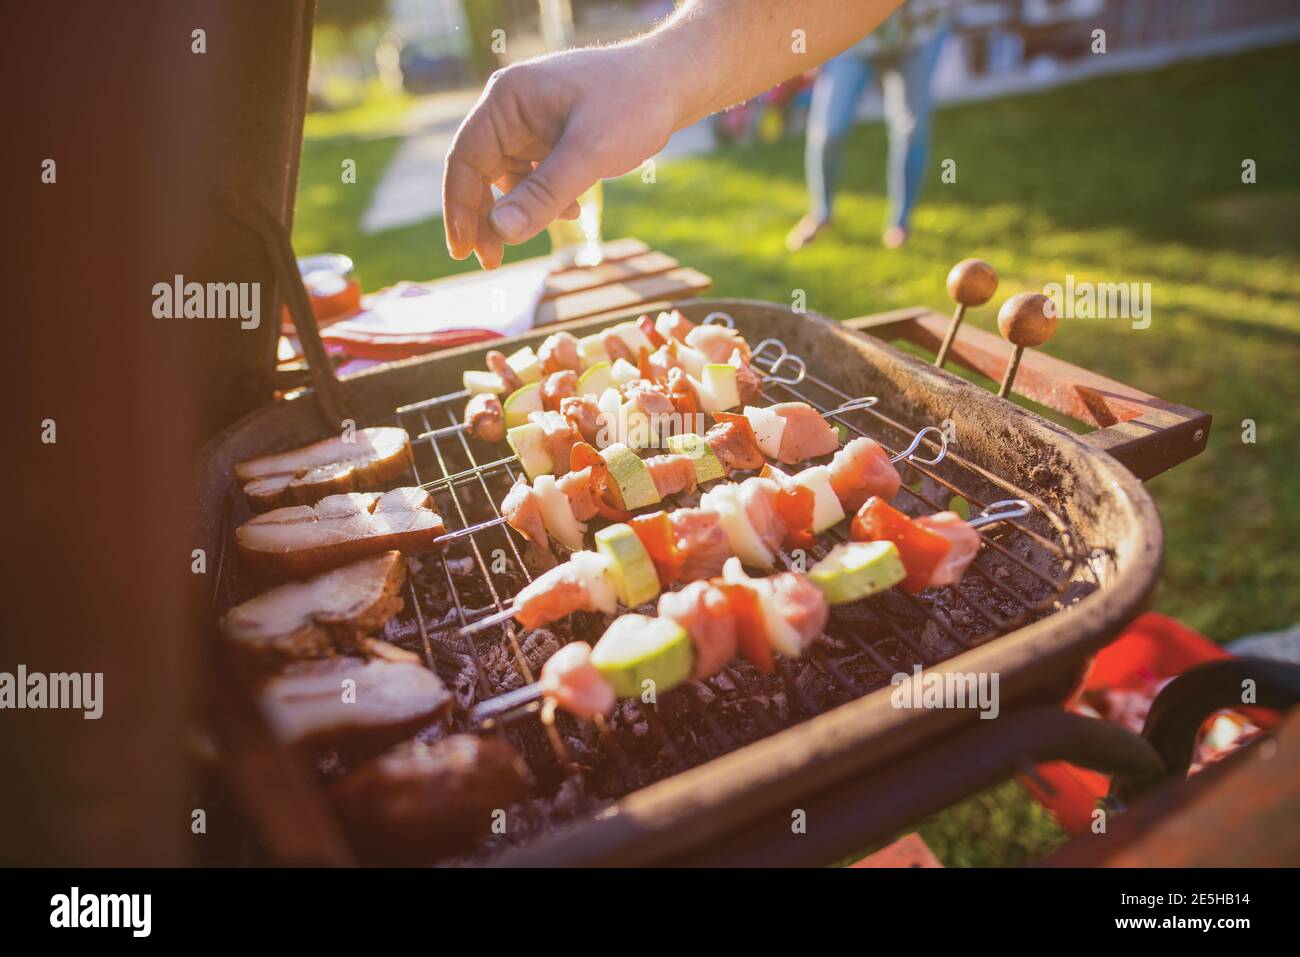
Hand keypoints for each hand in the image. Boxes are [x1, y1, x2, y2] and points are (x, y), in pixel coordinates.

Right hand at [442, 44, 681, 268]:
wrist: (674, 82)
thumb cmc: (634, 104)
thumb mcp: (589, 154)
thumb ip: (544, 194)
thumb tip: (500, 232)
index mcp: (507, 99)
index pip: (465, 160)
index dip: (460, 209)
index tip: (463, 252)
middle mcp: (511, 108)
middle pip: (480, 172)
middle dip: (488, 217)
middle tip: (493, 260)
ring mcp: (530, 121)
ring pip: (508, 177)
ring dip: (523, 209)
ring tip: (560, 223)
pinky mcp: (551, 134)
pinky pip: (534, 174)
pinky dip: (546, 198)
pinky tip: (574, 210)